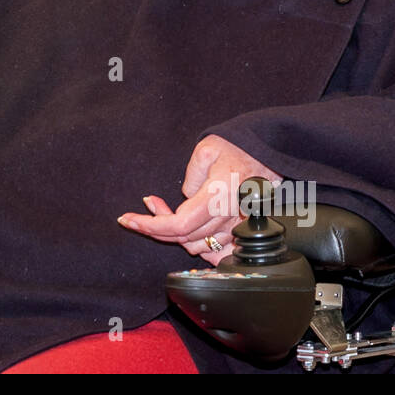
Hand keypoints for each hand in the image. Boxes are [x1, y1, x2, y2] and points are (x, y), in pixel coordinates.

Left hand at [117, 134, 281, 265]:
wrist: (266, 152)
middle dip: (157, 224)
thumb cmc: (238, 148)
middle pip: (184, 237)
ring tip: (161, 206)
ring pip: (196, 244)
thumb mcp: (207, 150)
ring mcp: (235, 226)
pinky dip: (191, 239)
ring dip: (174, 231)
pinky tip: (181, 222)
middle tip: (147, 204)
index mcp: (218, 197)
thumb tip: (186, 197)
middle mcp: (228, 216)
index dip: (150, 226)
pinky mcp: (239, 228)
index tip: (129, 220)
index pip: (179, 224)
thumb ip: (191, 176)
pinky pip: (211, 246)